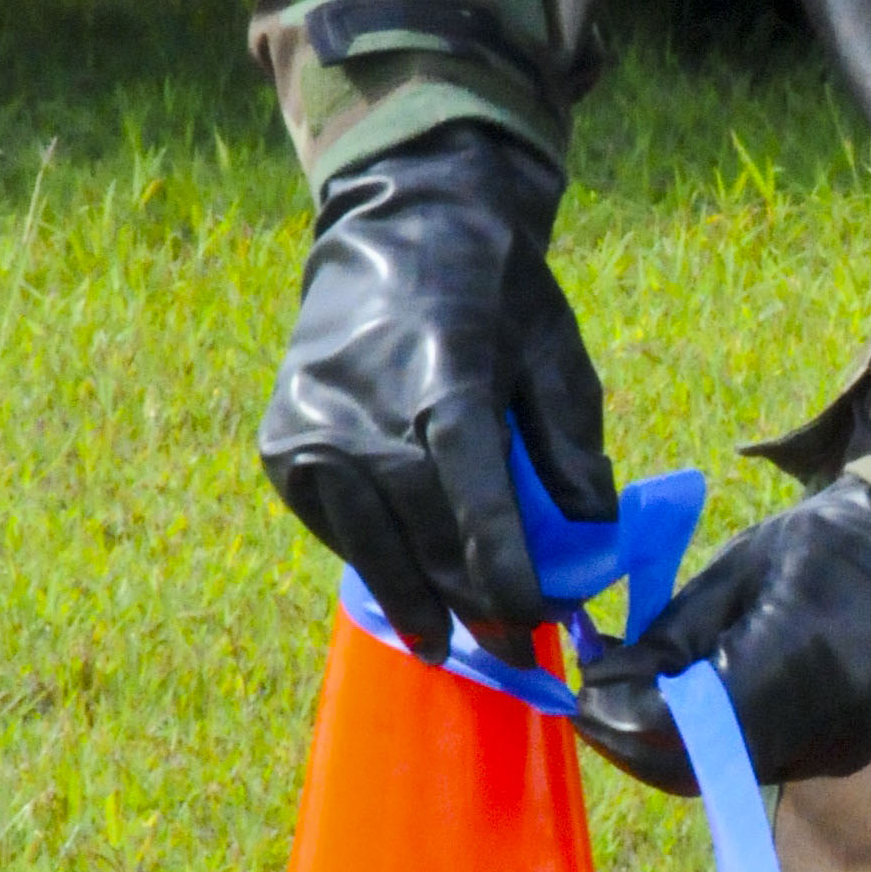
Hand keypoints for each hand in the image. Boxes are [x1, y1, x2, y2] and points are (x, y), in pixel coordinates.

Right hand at [260, 122, 616, 658]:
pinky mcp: (280, 448)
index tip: (533, 619)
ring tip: (447, 646)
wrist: (394, 226)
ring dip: (416, 602)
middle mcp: (362, 410)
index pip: (472, 495)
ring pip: (372, 547)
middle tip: (515, 645)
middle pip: (423, 536)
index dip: (503, 568)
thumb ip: (572, 444)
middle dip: (473, 601)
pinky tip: (404, 578)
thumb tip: (590, 534)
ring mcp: (310, 432)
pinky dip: (374, 555)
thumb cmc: (492, 294)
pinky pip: (338, 526)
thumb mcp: (555, 350)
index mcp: (443, 376)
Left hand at [575, 476, 870, 793]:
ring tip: (636, 697)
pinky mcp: (845, 757)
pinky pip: (759, 762)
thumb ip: (668, 638)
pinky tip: (692, 705)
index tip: (578, 696)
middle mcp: (819, 728)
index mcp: (791, 665)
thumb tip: (601, 683)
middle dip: (632, 744)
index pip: (680, 731)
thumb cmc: (827, 543)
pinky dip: (714, 742)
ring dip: (669, 746)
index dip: (617, 724)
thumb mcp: (736, 571)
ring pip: (725, 773)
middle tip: (592, 703)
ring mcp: (837, 751)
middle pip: (698, 769)